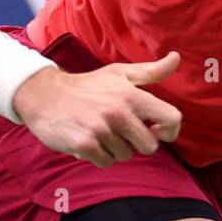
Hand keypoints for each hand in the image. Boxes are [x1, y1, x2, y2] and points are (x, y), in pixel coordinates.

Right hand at [12, 52, 183, 168]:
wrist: (45, 96)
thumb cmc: (88, 86)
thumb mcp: (120, 73)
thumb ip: (151, 71)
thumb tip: (176, 58)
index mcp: (132, 95)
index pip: (171, 118)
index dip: (170, 130)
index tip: (157, 130)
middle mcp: (119, 113)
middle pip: (149, 146)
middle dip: (137, 142)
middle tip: (121, 131)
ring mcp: (101, 130)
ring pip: (125, 155)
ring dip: (114, 148)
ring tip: (100, 131)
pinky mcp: (84, 145)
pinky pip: (105, 163)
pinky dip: (99, 156)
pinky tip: (89, 139)